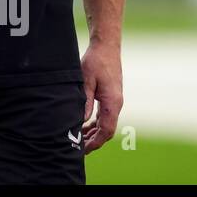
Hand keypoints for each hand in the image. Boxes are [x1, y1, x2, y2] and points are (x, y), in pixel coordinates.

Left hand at [80, 38, 123, 152]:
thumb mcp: (86, 81)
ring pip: (106, 124)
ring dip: (94, 132)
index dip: (96, 141)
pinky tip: (85, 125)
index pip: (106, 130)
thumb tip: (81, 120)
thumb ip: (85, 101)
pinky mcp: (111, 97)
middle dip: (94, 140)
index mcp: (112, 102)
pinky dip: (96, 123)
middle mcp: (116, 104)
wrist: (106, 48)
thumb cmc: (95, 62)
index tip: (84, 149)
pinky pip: (105, 115)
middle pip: (107, 130)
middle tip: (79, 148)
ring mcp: (115, 101)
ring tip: (79, 138)